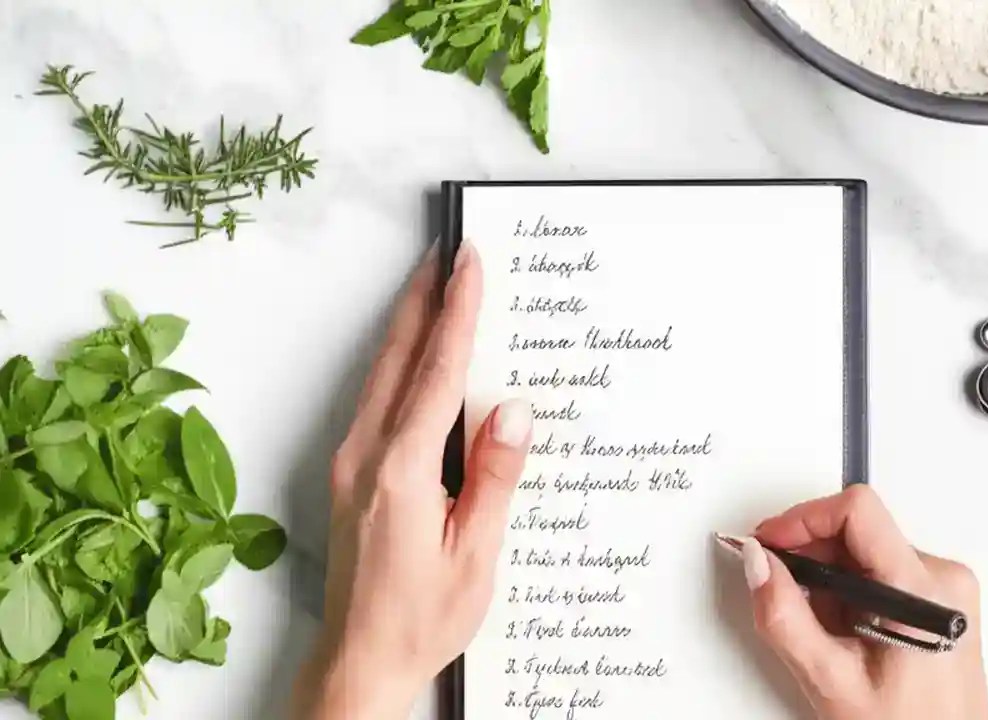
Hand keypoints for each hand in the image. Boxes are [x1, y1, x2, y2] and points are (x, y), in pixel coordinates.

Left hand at [291, 243, 532, 719]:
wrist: (359, 662)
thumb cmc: (420, 618)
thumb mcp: (475, 554)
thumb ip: (493, 477)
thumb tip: (514, 410)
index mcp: (400, 472)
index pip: (436, 373)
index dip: (457, 313)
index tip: (468, 264)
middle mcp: (365, 457)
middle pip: (398, 357)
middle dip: (424, 298)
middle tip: (447, 251)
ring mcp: (351, 463)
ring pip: (381, 374)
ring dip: (409, 324)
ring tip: (434, 284)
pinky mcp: (350, 475)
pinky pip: (375, 400)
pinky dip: (399, 362)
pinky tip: (415, 355)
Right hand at [742, 485, 987, 719]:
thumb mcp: (831, 681)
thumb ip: (785, 616)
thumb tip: (758, 563)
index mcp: (922, 590)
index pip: (857, 510)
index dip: (803, 518)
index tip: (770, 542)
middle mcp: (943, 578)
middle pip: (859, 529)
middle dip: (810, 557)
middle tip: (781, 592)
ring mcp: (948, 589)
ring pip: (867, 551)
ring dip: (829, 580)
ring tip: (822, 630)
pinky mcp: (942, 601)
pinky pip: (884, 572)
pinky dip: (851, 593)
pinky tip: (846, 633)